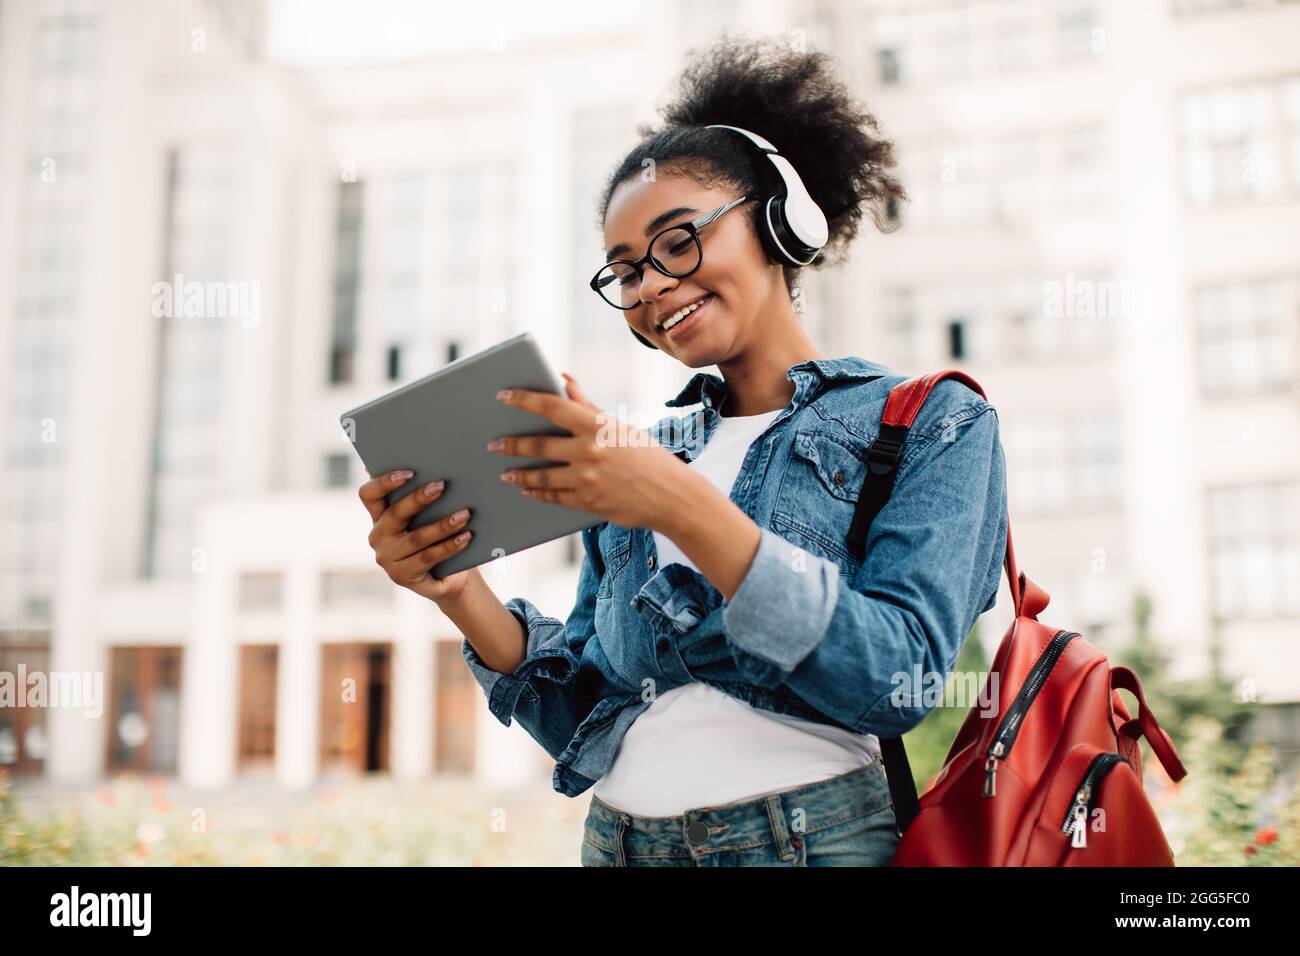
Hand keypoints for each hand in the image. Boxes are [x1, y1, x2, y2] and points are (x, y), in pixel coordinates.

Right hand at [358, 469, 477, 603]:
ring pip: (416, 538)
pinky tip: (465, 537)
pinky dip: (449, 546)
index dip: (383, 482)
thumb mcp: (428, 517)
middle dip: (419, 499)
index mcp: (379, 515)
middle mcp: (378, 536)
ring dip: (442, 525)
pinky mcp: (401, 576)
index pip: (369, 495)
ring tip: (464, 514)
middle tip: (441, 486)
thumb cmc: (438, 538)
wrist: (448, 577)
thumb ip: (424, 498)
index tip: (409, 472)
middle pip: (395, 514)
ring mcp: (387, 558)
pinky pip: (428, 558)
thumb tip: (438, 475)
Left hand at [487, 372, 692, 533]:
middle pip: (539, 446)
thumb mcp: (620, 427)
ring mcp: (587, 480)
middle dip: (512, 445)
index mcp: (597, 426)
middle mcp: (589, 452)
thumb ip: (587, 407)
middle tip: (493, 445)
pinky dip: (537, 494)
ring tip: (505, 473)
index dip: (524, 399)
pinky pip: (554, 498)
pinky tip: (527, 490)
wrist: (672, 496)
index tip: (503, 395)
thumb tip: (565, 381)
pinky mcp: (588, 503)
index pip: (552, 407)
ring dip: (519, 474)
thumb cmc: (647, 456)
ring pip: (541, 476)